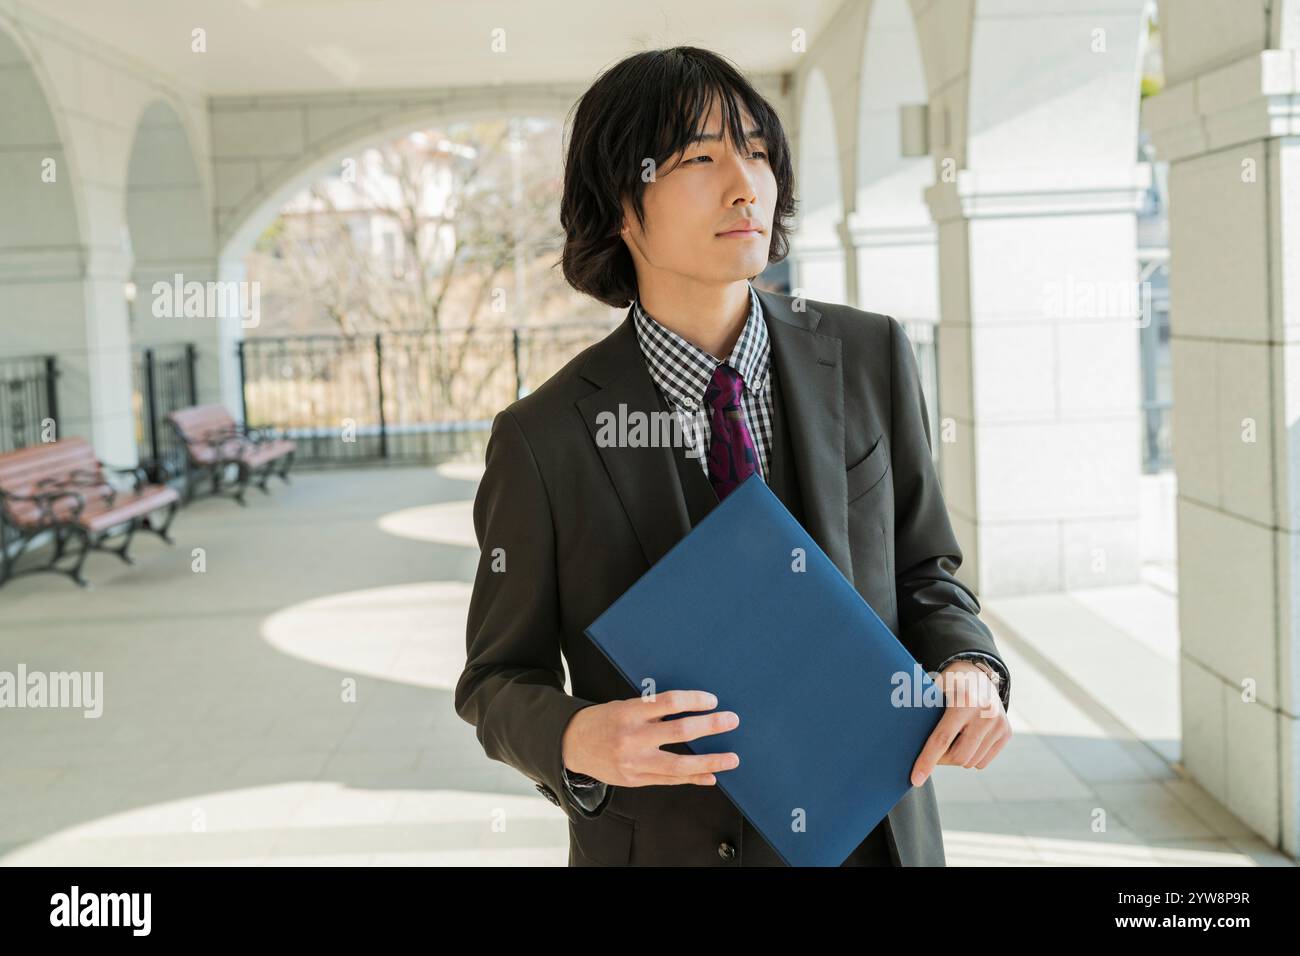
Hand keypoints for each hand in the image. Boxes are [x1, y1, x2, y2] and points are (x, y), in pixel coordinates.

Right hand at [562, 689, 740, 786]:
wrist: (571, 746)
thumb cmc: (603, 720)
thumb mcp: (623, 706)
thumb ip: (652, 710)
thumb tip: (690, 711)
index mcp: (629, 712)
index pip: (669, 702)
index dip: (694, 700)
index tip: (712, 700)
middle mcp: (633, 738)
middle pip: (679, 732)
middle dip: (710, 726)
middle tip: (732, 720)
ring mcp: (634, 762)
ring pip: (679, 764)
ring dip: (710, 761)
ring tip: (732, 758)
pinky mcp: (635, 780)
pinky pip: (670, 780)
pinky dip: (693, 778)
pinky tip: (711, 776)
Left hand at [910, 661, 1010, 785]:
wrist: (979, 672)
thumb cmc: (948, 684)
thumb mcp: (933, 688)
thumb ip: (921, 709)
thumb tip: (899, 735)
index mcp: (963, 701)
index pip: (941, 739)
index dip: (926, 761)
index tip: (915, 779)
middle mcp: (984, 714)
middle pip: (958, 756)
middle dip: (942, 759)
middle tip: (934, 751)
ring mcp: (998, 724)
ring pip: (971, 762)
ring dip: (957, 759)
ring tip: (952, 740)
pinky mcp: (1006, 733)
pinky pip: (983, 761)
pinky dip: (971, 758)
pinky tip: (967, 740)